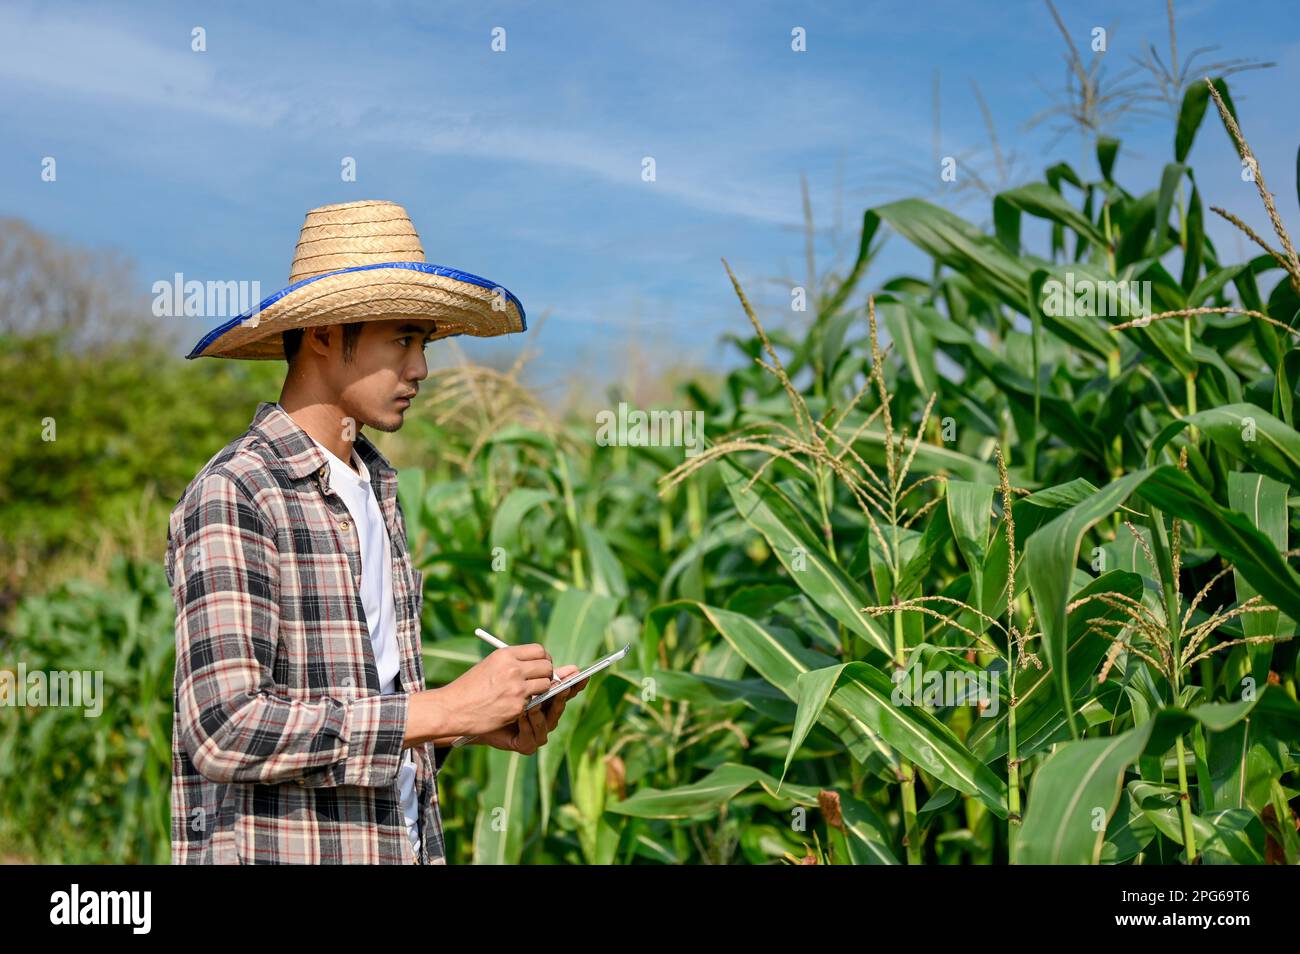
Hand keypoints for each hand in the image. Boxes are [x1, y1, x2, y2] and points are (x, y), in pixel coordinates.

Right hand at [438, 643, 555, 736]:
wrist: (451, 709)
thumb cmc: (469, 688)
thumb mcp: (490, 665)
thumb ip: (512, 662)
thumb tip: (537, 663)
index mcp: (505, 655)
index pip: (539, 651)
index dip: (544, 659)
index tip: (541, 666)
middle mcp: (513, 669)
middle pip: (547, 666)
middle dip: (546, 674)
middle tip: (540, 681)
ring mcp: (517, 689)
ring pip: (545, 685)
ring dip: (540, 691)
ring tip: (526, 694)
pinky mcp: (517, 707)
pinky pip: (534, 703)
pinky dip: (527, 706)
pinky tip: (513, 707)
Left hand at [482, 665, 590, 753]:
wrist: (467, 717)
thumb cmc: (492, 696)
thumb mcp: (516, 679)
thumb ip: (539, 672)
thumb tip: (567, 663)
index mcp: (547, 700)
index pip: (568, 691)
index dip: (575, 683)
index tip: (580, 674)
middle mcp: (546, 717)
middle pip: (561, 706)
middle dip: (560, 696)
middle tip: (560, 686)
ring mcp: (538, 732)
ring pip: (549, 722)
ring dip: (541, 711)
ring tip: (535, 702)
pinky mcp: (527, 745)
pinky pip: (532, 735)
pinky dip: (527, 725)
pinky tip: (521, 716)